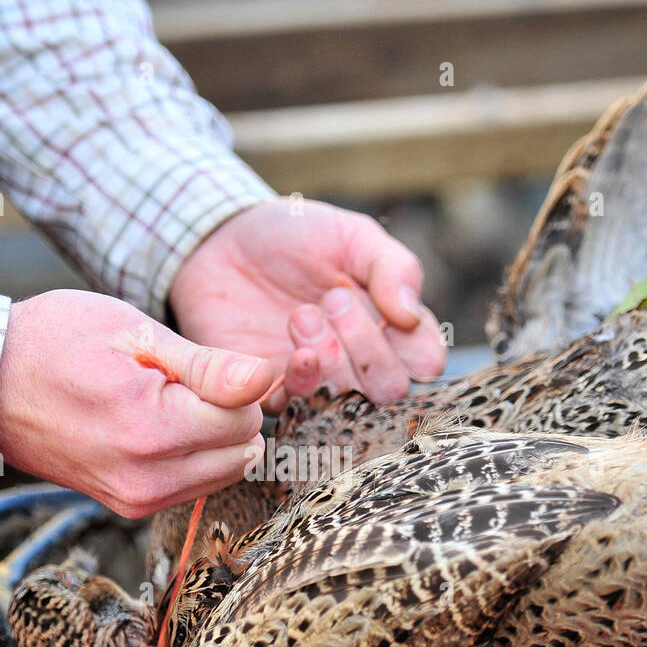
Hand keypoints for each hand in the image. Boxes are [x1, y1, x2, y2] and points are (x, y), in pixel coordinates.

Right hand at [0, 290, 272, 517]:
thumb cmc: (52, 342)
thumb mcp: (132, 332)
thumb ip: (206, 365)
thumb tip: (266, 377)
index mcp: (148, 428)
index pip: (245, 414)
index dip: (232, 379)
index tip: (193, 361)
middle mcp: (146, 478)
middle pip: (243, 447)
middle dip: (228, 410)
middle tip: (177, 380)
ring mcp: (137, 499)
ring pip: (227, 470)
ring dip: (214, 435)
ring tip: (164, 401)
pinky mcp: (131, 508)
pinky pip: (196, 483)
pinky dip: (193, 455)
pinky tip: (156, 425)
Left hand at [168, 198, 447, 410]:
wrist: (220, 241)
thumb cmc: (293, 234)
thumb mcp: (350, 235)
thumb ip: (391, 268)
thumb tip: (411, 316)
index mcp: (391, 325)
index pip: (426, 361)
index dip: (411, 344)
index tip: (380, 305)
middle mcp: (360, 361)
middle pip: (391, 389)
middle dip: (367, 349)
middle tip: (332, 299)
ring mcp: (319, 381)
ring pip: (348, 404)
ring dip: (331, 362)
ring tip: (301, 315)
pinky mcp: (275, 393)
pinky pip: (299, 411)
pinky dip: (301, 384)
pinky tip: (291, 353)